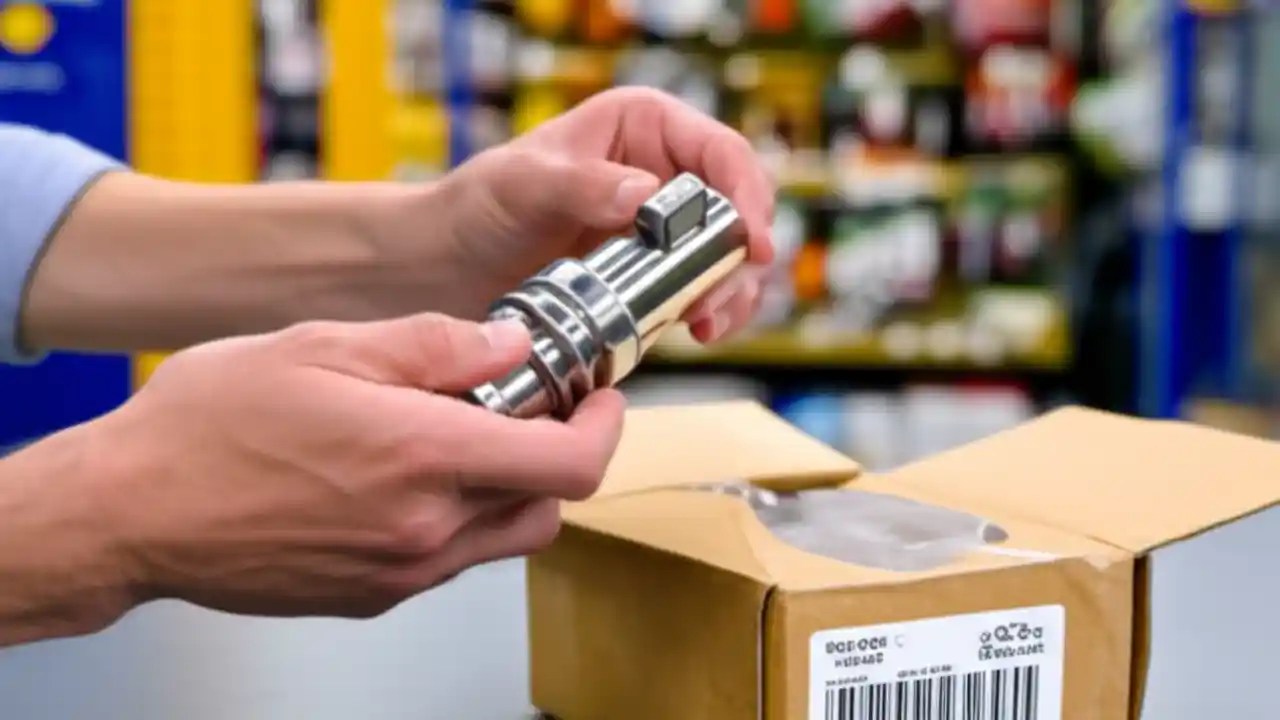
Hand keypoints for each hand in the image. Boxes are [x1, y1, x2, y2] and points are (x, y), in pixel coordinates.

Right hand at [82, 313, 624, 619]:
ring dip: (510, 488)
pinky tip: (408, 479)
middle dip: (558, 453)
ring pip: (504, 537)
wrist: (130, 511)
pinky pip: (449, 561)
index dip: (607, 426)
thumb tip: (510, 345)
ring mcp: (399, 573)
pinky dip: (457, 519)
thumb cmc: (208, 425)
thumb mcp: (325, 345)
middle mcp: (425, 529)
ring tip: (462, 438)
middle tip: (529, 407)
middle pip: (549, 505)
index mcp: (423, 457)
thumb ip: (435, 345)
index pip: (571, 463)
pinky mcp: (372, 597)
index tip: (601, 397)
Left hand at [432, 87, 775, 342]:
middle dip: (741, 256)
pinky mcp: (654, 276)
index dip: (747, 196)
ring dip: (732, 291)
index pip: (721, 152)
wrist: (445, 270)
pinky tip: (695, 330)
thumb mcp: (522, 186)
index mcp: (644, 126)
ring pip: (731, 256)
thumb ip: (581, 184)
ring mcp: (663, 229)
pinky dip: (711, 312)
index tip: (751, 242)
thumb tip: (643, 194)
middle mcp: (664, 172)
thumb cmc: (476, 208)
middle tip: (719, 298)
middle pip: (738, 210)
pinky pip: (704, 292)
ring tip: (706, 322)